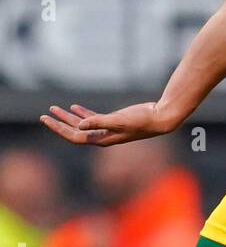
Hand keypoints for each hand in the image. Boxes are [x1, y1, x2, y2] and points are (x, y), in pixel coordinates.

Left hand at [40, 102, 179, 146]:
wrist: (159, 119)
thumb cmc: (141, 121)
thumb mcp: (119, 120)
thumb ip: (99, 122)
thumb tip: (80, 125)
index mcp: (101, 139)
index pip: (74, 136)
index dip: (58, 128)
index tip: (46, 119)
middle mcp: (101, 137)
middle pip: (74, 131)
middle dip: (59, 123)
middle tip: (45, 114)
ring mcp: (106, 129)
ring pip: (82, 124)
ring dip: (68, 117)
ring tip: (55, 108)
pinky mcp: (113, 122)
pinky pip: (92, 118)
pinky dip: (83, 113)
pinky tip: (74, 107)